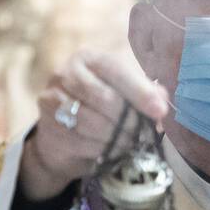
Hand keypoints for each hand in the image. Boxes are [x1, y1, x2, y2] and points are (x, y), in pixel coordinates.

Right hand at [20, 48, 169, 200]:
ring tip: (130, 144)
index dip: (141, 92)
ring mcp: (52, 97)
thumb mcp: (122, 95)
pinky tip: (111, 151)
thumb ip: (143, 92)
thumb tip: (162, 99)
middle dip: (130, 120)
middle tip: (145, 135)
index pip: (117, 71)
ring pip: (93, 123)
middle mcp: (66, 72)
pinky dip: (102, 149)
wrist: (61, 138)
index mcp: (89, 58)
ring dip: (117, 138)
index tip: (160, 111)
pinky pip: (82, 141)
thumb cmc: (99, 110)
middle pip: (105, 98)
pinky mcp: (47, 124)